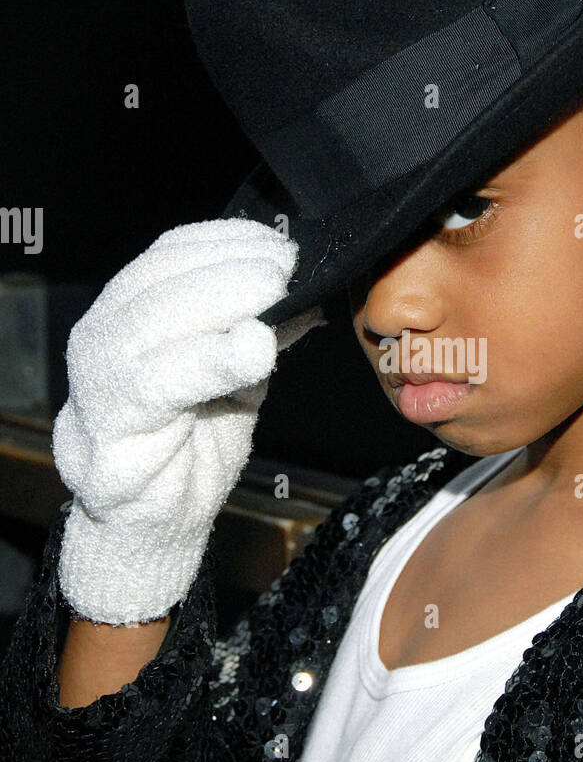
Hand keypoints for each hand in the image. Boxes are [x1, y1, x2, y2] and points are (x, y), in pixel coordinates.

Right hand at [52, 218, 323, 624]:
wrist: (154, 520)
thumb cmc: (191, 442)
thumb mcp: (236, 373)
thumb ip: (258, 330)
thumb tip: (308, 291)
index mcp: (130, 313)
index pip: (169, 255)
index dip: (224, 240)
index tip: (277, 242)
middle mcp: (101, 339)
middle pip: (156, 281)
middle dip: (226, 267)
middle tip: (283, 269)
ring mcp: (96, 387)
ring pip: (147, 326)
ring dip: (215, 302)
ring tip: (270, 295)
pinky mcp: (107, 437)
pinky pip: (156, 388)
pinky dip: (208, 361)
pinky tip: (251, 352)